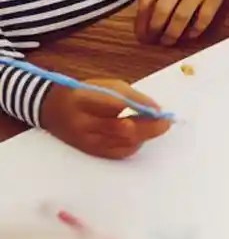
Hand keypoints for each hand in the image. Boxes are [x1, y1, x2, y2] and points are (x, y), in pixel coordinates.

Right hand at [40, 80, 171, 158]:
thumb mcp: (106, 86)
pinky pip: (118, 153)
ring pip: (122, 143)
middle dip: (149, 127)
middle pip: (122, 129)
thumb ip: (131, 97)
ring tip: (155, 127)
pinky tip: (140, 137)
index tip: (161, 110)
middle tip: (166, 123)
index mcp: (85, 100)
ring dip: (144, 136)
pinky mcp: (90, 151)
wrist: (51, 109)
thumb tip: (157, 110)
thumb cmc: (84, 93)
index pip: (118, 105)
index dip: (142, 109)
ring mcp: (87, 140)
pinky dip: (133, 145)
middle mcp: (84, 124)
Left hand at [135, 0, 228, 45]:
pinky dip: (195, 30)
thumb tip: (144, 24)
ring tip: (168, 42)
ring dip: (172, 32)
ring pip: (182, 15)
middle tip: (153, 41)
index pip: (147, 0)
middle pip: (163, 9)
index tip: (140, 35)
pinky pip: (204, 17)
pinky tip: (189, 35)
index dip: (141, 20)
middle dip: (155, 28)